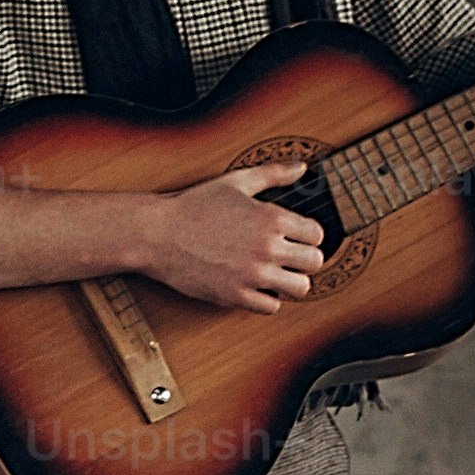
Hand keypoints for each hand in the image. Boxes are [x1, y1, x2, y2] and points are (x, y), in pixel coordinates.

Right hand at [145, 160, 326, 313]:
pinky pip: (272, 307)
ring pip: (300, 288)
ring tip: (277, 274)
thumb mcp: (235, 182)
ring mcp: (253, 274)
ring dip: (291, 282)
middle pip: (314, 262)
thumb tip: (301, 167)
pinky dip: (268, 299)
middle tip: (290, 257)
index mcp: (270, 218)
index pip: (317, 235)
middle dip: (305, 259)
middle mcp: (267, 247)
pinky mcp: (236, 296)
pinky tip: (257, 286)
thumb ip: (273, 174)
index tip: (296, 237)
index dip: (308, 235)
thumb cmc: (193, 206)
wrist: (158, 234)